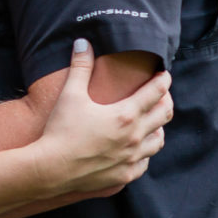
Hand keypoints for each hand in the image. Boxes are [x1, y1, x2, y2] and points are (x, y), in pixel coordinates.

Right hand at [39, 40, 172, 196]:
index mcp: (125, 114)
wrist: (52, 169)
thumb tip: (83, 42)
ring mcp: (131, 158)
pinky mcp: (124, 174)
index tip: (164, 74)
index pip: (156, 92)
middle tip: (160, 95)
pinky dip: (144, 153)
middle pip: (164, 114)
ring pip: (158, 140)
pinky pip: (144, 163)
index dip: (163, 80)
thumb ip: (80, 67)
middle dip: (165, 101)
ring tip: (150, 122)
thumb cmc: (61, 130)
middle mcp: (135, 136)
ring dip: (157, 128)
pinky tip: (137, 150)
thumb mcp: (70, 95)